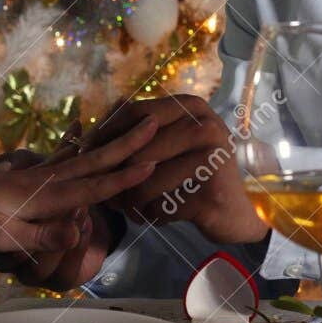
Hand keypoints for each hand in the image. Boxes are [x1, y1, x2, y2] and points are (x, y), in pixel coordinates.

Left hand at [0, 116, 157, 260]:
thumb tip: (80, 227)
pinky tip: (86, 141)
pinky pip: (65, 160)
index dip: (123, 178)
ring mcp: (35, 177)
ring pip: (82, 158)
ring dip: (110, 143)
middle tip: (155, 121)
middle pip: (94, 161)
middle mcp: (44, 182)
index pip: (92, 186)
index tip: (152, 162)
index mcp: (42, 196)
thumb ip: (41, 233)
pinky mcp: (26, 179)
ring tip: (134, 126)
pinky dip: (82, 149)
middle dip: (125, 144)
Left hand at [85, 95, 265, 243]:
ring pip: (143, 180)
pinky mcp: (210, 193)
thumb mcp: (170, 143)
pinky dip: (149, 215)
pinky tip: (153, 216)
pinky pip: (159, 206)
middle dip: (114, 174)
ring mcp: (212, 158)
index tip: (87, 154)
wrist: (235, 214)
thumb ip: (138, 130)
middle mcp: (205, 124)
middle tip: (106, 192)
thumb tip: (86, 132)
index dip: (105, 133)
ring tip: (129, 207)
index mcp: (191, 106)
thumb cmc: (193, 175)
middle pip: (136, 147)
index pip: (133, 111)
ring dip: (129, 200)